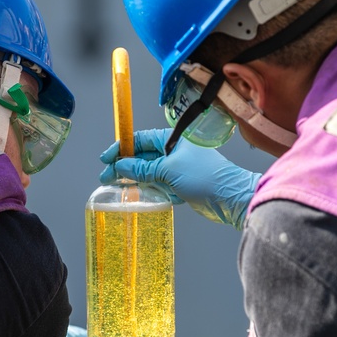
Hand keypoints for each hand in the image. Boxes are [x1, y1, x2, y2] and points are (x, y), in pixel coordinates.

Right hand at [99, 129, 260, 229]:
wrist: (230, 198)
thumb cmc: (205, 177)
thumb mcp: (169, 170)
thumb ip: (143, 169)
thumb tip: (121, 167)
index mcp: (173, 139)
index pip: (140, 139)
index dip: (121, 147)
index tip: (106, 158)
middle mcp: (174, 152)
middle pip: (142, 156)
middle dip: (123, 166)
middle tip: (106, 177)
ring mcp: (177, 169)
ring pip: (148, 172)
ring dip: (132, 179)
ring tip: (114, 187)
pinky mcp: (180, 185)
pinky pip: (157, 184)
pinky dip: (145, 189)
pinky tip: (133, 194)